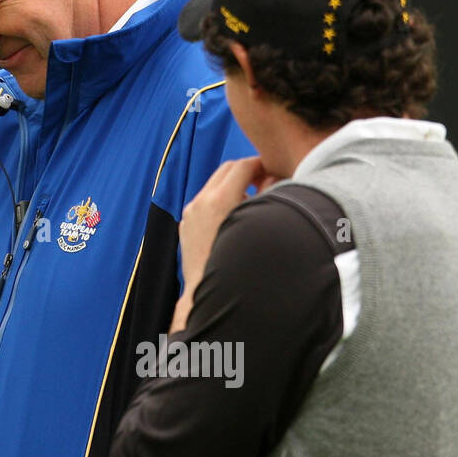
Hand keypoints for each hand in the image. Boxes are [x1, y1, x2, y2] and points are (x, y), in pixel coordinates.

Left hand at [171, 157, 276, 332]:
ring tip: (250, 203)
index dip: (259, 164)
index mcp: (219, 200)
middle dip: (245, 171)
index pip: (241, 166)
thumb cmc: (240, 263)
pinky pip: (203, 203)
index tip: (270, 169)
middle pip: (225, 170)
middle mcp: (201, 202)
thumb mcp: (258, 225)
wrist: (208, 292)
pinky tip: (232, 219)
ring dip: (231, 186)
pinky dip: (218, 201)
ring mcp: (190, 212)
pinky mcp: (185, 223)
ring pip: (213, 186)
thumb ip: (267, 198)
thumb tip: (272, 179)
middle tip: (263, 180)